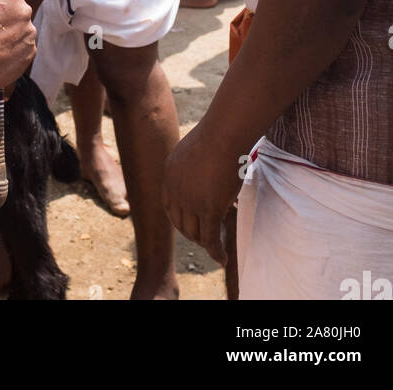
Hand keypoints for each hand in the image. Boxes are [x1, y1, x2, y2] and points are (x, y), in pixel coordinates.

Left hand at [163, 123, 242, 265]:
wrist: (223, 133)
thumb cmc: (216, 135)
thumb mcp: (194, 150)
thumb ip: (192, 165)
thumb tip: (203, 171)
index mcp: (169, 174)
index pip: (170, 206)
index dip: (180, 218)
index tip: (191, 224)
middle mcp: (175, 190)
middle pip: (180, 222)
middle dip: (192, 233)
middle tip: (206, 237)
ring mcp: (190, 201)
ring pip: (195, 233)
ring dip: (204, 243)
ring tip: (215, 249)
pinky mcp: (208, 209)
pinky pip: (210, 239)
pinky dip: (215, 252)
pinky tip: (222, 259)